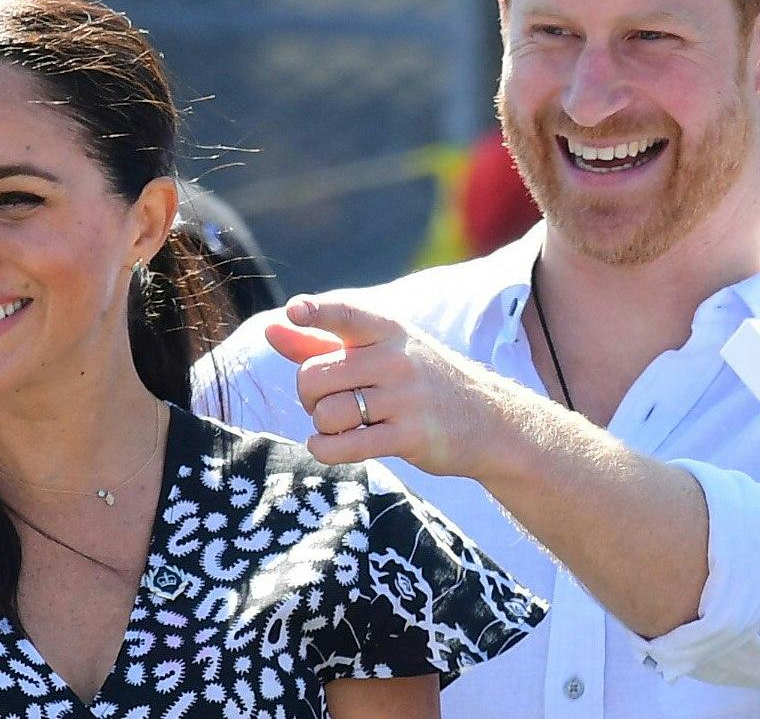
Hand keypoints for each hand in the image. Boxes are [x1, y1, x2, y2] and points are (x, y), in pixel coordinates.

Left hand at [263, 294, 518, 476]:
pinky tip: (330, 444)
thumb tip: (270, 327)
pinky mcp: (409, 436)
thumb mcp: (379, 351)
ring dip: (321, 425)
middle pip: (314, 376)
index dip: (316, 311)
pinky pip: (344, 445)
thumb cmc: (419, 381)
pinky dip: (325, 448)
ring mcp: (405, 397)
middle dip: (307, 395)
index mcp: (387, 329)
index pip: (346, 313)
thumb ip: (321, 341)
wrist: (489, 421)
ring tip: (343, 422)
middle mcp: (396, 358)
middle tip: (327, 400)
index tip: (295, 311)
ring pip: (326, 413)